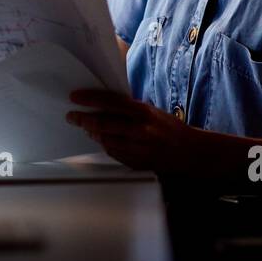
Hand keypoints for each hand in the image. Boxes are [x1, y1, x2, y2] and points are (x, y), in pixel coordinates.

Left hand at [66, 89, 196, 173]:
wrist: (189, 151)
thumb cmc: (169, 127)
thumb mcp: (151, 111)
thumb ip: (128, 108)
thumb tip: (101, 104)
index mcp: (144, 112)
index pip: (110, 102)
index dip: (89, 99)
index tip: (74, 97)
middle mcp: (140, 130)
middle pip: (103, 124)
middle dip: (83, 119)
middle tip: (72, 116)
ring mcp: (138, 148)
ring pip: (105, 140)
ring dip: (92, 133)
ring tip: (86, 127)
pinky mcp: (136, 163)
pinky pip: (113, 153)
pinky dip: (105, 145)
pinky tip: (103, 139)